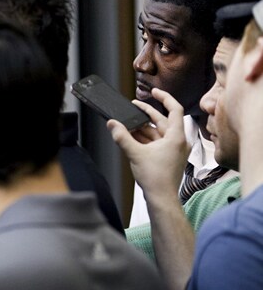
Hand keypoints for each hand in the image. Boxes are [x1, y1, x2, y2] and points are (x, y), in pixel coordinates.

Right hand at [107, 88, 189, 205]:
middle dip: (146, 113)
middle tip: (134, 106)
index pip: (175, 109)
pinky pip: (155, 142)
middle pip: (162, 120)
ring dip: (142, 127)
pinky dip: (144, 138)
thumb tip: (112, 123)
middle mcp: (177, 142)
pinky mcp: (167, 157)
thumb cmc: (156, 178)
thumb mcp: (135, 153)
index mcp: (176, 137)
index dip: (164, 97)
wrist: (162, 198)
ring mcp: (173, 150)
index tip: (154, 91)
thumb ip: (122, 136)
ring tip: (126, 123)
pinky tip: (131, 136)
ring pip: (157, 132)